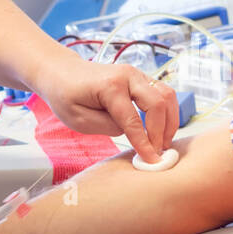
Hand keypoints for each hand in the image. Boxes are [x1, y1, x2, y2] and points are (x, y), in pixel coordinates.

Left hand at [33, 54, 178, 161]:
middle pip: (158, 103)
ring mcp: (137, 74)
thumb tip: (134, 133)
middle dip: (161, 131)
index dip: (144, 143)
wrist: (62, 73)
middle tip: (158, 152)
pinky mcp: (141, 78)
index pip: (133, 120)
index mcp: (110, 86)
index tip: (151, 160)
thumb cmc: (66, 95)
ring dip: (170, 120)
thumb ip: (108, 127)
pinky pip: (163, 92)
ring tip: (164, 141)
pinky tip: (161, 128)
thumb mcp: (79, 120)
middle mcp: (128, 75)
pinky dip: (167, 111)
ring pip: (167, 95)